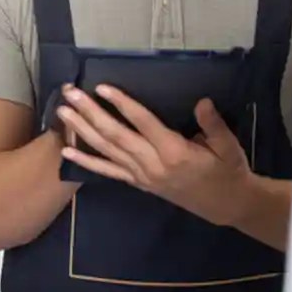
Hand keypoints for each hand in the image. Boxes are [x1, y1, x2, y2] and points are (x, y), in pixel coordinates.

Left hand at [57, 85, 252, 226]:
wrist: (226, 204)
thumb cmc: (228, 171)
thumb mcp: (228, 147)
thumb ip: (213, 124)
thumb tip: (202, 102)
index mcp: (175, 152)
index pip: (143, 123)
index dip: (123, 104)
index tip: (103, 87)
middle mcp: (153, 164)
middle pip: (116, 135)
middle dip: (91, 113)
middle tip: (71, 93)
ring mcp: (142, 176)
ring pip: (107, 151)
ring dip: (82, 130)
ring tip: (63, 112)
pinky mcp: (139, 183)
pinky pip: (108, 172)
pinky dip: (86, 161)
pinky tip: (67, 150)